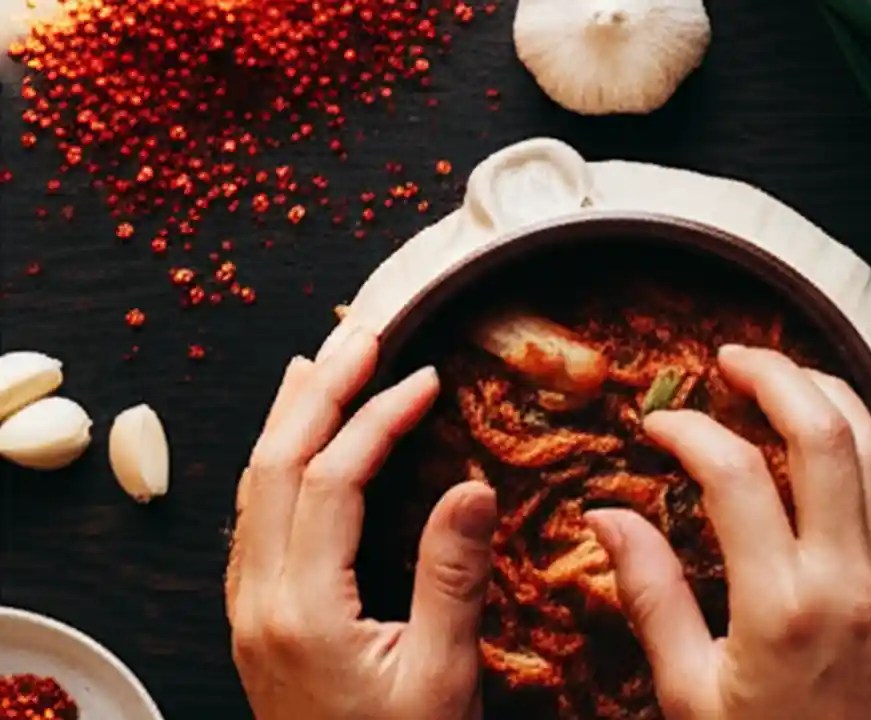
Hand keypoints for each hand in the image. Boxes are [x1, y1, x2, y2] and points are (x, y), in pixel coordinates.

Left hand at [224, 327, 497, 719]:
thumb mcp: (442, 678)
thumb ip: (452, 577)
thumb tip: (471, 485)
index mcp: (303, 609)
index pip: (333, 481)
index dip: (379, 418)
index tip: (424, 378)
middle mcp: (258, 599)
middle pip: (273, 465)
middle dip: (318, 391)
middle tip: (360, 334)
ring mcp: (247, 609)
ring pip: (252, 487)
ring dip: (288, 418)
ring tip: (321, 364)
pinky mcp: (255, 619)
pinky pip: (253, 517)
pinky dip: (277, 462)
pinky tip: (298, 446)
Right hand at [587, 344, 870, 719]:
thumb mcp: (689, 694)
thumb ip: (651, 596)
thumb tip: (605, 516)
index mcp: (779, 605)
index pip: (734, 475)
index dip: (689, 432)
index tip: (655, 425)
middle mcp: (849, 579)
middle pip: (821, 435)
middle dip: (774, 378)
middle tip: (730, 360)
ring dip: (834, 394)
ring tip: (788, 372)